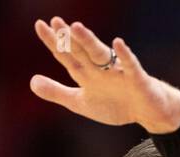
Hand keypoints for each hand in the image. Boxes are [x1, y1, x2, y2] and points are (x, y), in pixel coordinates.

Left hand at [30, 17, 179, 133]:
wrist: (148, 113)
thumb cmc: (116, 104)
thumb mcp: (81, 102)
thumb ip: (57, 92)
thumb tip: (31, 82)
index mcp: (86, 73)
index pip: (67, 55)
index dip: (53, 41)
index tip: (40, 24)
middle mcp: (100, 69)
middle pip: (81, 51)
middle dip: (69, 38)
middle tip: (56, 21)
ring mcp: (118, 72)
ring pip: (101, 54)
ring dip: (89, 41)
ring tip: (76, 28)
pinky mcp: (137, 79)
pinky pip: (130, 65)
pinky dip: (125, 55)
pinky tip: (118, 43)